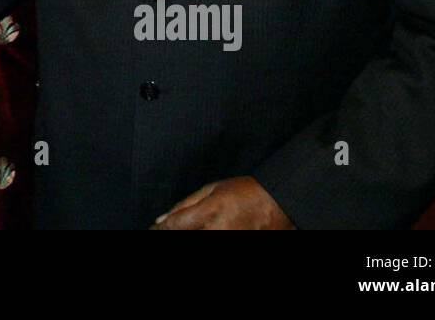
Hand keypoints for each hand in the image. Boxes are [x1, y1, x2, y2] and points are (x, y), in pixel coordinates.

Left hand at [150, 176, 294, 229]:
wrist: (280, 204)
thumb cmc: (246, 192)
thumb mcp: (213, 189)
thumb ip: (185, 205)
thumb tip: (162, 219)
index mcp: (212, 211)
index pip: (176, 225)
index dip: (160, 229)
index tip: (154, 228)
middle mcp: (220, 230)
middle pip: (186, 235)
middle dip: (174, 232)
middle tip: (171, 228)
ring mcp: (230, 239)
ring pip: (199, 238)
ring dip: (192, 233)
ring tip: (199, 225)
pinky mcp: (238, 243)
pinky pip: (214, 245)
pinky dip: (207, 234)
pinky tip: (210, 229)